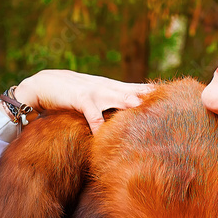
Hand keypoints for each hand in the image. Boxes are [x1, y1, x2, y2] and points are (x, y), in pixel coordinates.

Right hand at [13, 70, 154, 133]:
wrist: (43, 84)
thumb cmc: (72, 93)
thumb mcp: (96, 96)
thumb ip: (112, 102)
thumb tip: (130, 113)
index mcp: (112, 88)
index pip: (137, 89)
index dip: (154, 92)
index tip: (174, 96)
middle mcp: (107, 88)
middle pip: (133, 91)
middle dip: (149, 95)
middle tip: (168, 98)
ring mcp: (94, 92)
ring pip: (116, 97)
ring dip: (128, 101)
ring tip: (142, 107)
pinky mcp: (80, 99)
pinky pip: (92, 114)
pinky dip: (98, 124)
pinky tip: (104, 134)